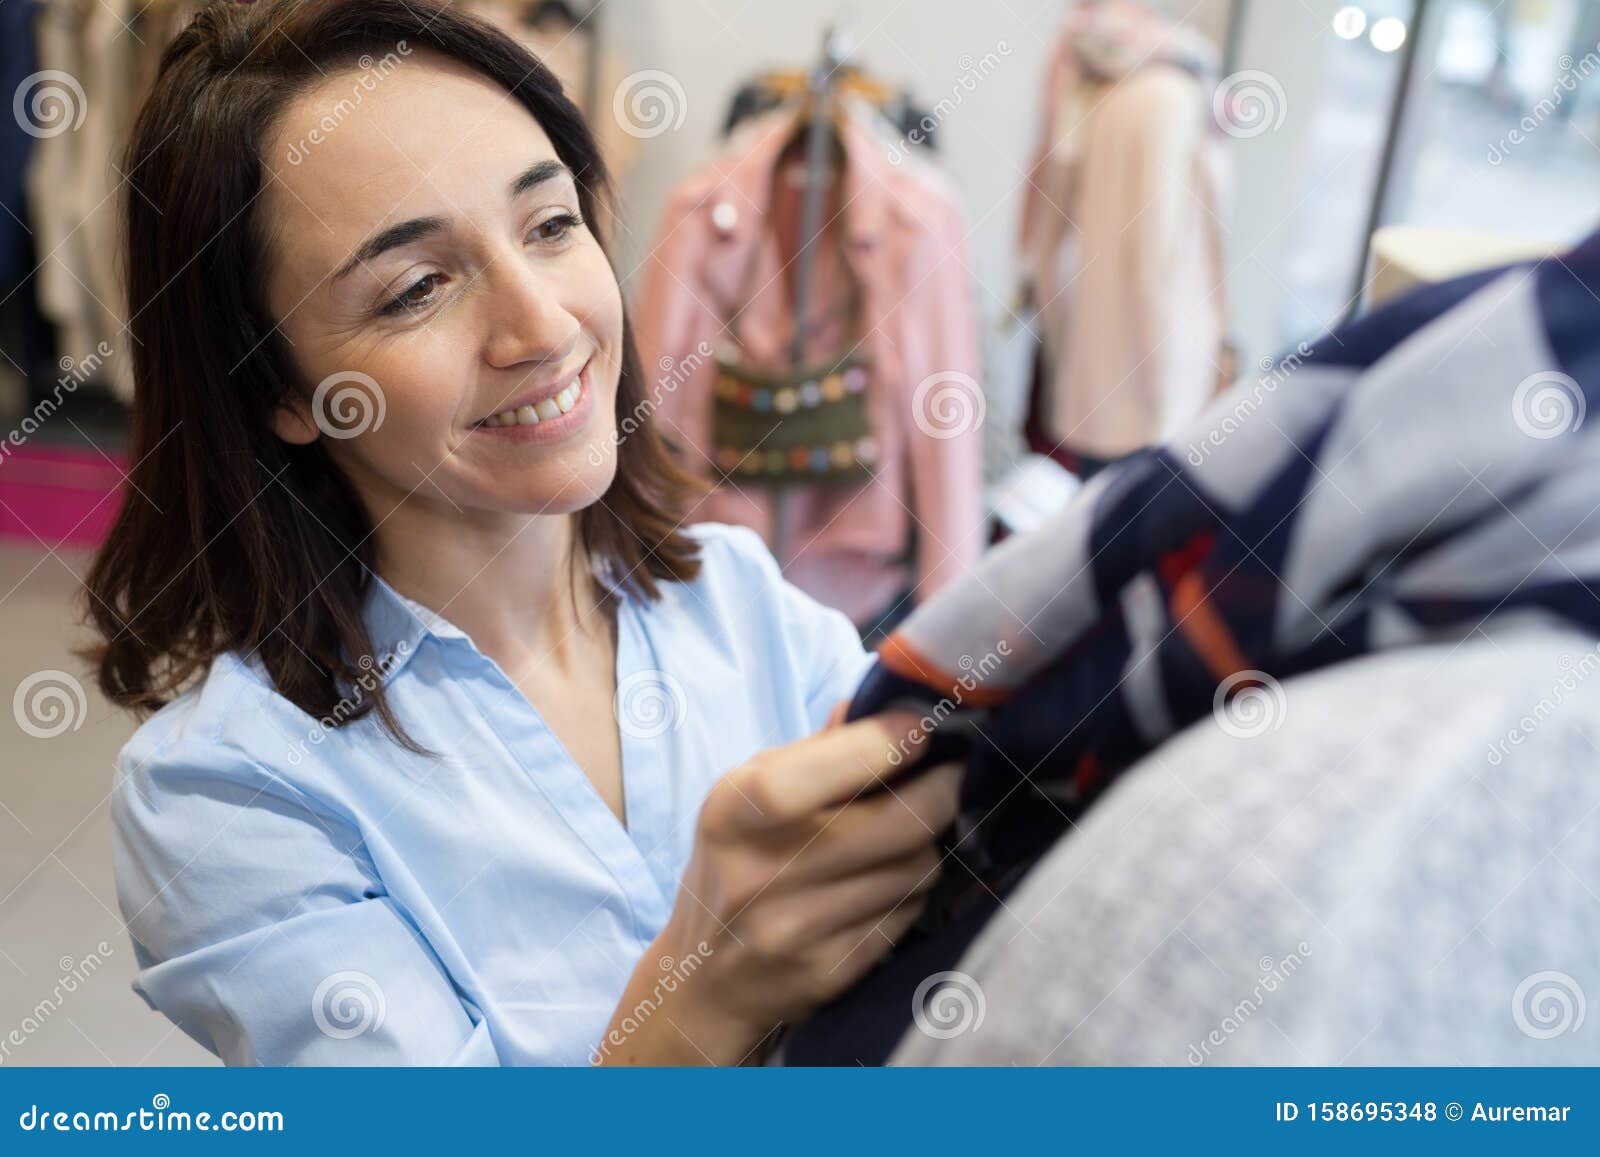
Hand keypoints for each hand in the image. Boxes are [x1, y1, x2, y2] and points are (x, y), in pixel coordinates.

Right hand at [604, 713, 959, 1063]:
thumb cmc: (734, 865)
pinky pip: (909, 912)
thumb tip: (888, 704)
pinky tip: (894, 878)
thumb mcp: (745, 796)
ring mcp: (797, 930)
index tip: (920, 727)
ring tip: (912, 829)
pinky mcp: (832, 971)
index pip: (810, 776)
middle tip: (953, 770)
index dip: (880, 746)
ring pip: (917, 867)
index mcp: (732, 815)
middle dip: (941, 789)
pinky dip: (913, 888)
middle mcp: (761, 875)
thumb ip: (814, 752)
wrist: (703, 982)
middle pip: (897, 824)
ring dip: (928, 841)